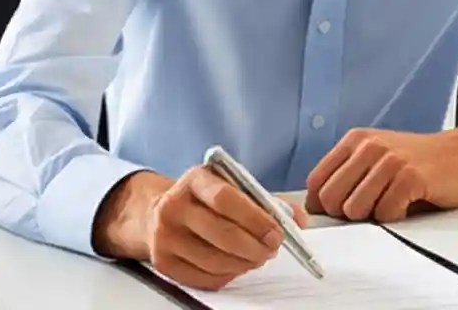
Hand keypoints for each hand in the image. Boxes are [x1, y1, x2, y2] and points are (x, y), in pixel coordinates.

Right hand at [92, 167, 308, 290]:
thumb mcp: (231, 186)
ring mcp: (164, 236)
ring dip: (245, 263)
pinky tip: (238, 265)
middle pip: (221, 233)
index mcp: (195, 180)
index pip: (226, 199)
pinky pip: (203, 277)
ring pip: (214, 260)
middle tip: (272, 249)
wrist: (158, 211)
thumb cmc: (204, 199)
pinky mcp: (162, 262)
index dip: (255, 219)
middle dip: (255, 246)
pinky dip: (228, 275)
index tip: (277, 232)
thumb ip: (266, 200)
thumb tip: (299, 221)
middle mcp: (174, 206)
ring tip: (258, 257)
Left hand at [305, 123, 457, 222]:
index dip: (322, 205)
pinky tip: (408, 204)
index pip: (316, 181)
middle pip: (330, 199)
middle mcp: (369, 147)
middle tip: (371, 208)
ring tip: (392, 203)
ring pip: (354, 210)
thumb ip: (349, 175)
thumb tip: (317, 208)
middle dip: (347, 214)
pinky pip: (384, 214)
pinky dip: (395, 218)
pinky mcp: (410, 177)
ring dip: (373, 216)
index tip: (338, 212)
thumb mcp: (377, 157)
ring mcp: (390, 161)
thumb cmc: (420, 161)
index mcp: (356, 140)